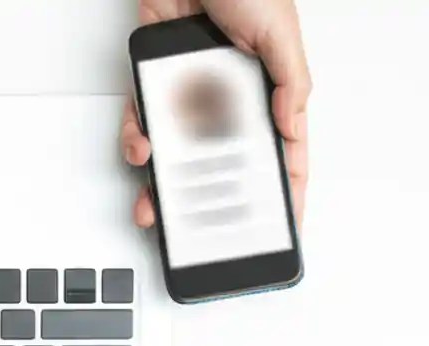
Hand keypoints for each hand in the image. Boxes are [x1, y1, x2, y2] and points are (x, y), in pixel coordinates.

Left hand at [122, 0, 311, 226]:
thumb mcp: (280, 30)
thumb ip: (291, 82)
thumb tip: (291, 128)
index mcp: (268, 90)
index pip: (283, 151)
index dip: (286, 190)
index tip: (284, 227)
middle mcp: (228, 98)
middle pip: (222, 164)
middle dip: (211, 201)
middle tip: (200, 232)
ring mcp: (189, 94)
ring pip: (177, 153)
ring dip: (162, 183)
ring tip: (153, 205)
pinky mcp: (154, 85)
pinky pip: (143, 121)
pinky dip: (137, 140)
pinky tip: (141, 148)